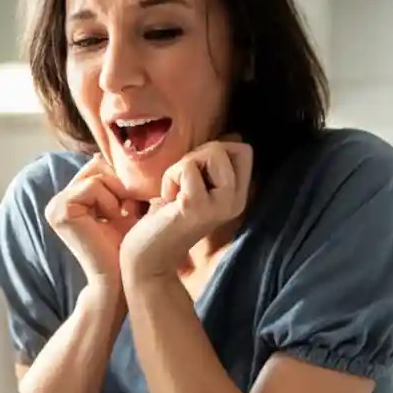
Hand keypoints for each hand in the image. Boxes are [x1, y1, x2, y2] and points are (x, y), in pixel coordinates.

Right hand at [45, 154, 140, 283]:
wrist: (119, 278)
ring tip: (120, 217)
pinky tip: (114, 220)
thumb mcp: (120, 206)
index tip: (131, 204)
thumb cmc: (124, 246)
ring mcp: (55, 206)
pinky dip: (110, 201)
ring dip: (117, 195)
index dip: (119, 180)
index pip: (97, 166)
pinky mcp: (61, 211)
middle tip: (128, 210)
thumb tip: (107, 153)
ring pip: (97, 175)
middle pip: (97, 166)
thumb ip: (113, 183)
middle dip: (118, 185)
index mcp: (69, 199)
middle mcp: (57, 201)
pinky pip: (93, 186)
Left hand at [120, 137, 252, 280]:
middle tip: (182, 184)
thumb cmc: (166, 216)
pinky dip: (170, 178)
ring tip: (175, 193)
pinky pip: (187, 167)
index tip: (195, 175)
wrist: (148, 256)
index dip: (214, 150)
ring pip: (213, 153)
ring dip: (183, 166)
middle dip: (198, 156)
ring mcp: (219, 206)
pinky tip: (167, 202)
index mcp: (238, 197)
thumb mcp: (195, 185)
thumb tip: (233, 135)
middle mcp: (235, 203)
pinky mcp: (197, 207)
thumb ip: (212, 165)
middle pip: (229, 147)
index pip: (244, 150)